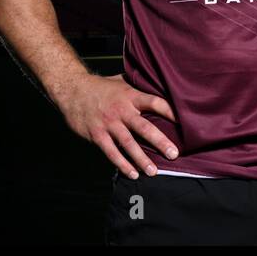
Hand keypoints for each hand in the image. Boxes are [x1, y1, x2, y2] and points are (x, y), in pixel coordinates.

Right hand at [59, 73, 179, 178]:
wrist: (72, 89)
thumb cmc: (101, 86)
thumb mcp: (121, 81)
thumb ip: (138, 86)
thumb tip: (158, 83)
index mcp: (130, 96)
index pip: (154, 103)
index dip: (169, 111)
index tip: (184, 122)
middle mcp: (121, 110)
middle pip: (144, 127)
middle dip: (160, 141)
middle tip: (174, 154)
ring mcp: (108, 123)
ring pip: (128, 143)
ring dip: (141, 159)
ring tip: (153, 172)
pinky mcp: (97, 134)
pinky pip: (111, 152)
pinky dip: (122, 164)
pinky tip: (132, 174)